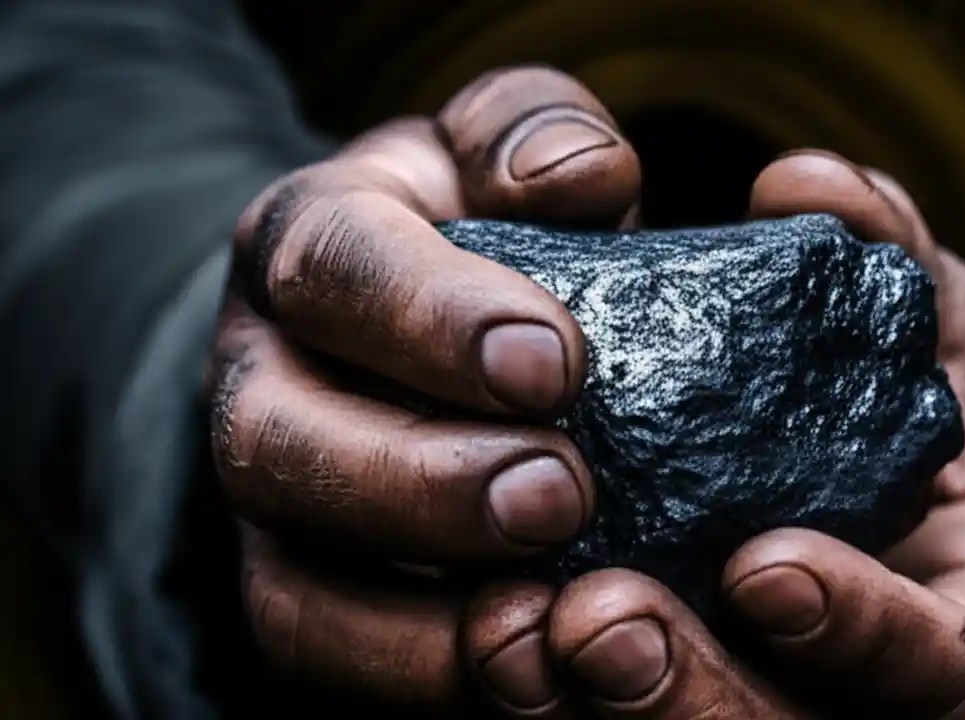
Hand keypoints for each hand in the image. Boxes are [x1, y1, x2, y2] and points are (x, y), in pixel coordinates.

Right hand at [208, 66, 640, 713]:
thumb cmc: (478, 233)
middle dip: (420, 480)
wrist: (416, 336)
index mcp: (307, 245)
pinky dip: (424, 683)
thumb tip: (580, 174)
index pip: (336, 267)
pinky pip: (335, 665)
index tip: (555, 363)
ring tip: (543, 618)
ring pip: (291, 587)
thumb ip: (531, 133)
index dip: (433, 319)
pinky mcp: (310, 594)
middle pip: (284, 445)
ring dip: (413, 621)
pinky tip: (527, 676)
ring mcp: (275, 504)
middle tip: (559, 494)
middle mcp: (262, 379)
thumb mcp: (496, 153)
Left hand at [489, 151, 964, 718]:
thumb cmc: (930, 403)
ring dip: (585, 712)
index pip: (938, 669)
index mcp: (964, 621)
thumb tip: (802, 183)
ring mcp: (770, 695)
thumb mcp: (938, 322)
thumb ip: (888, 253)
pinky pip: (607, 714)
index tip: (765, 563)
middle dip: (690, 698)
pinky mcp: (678, 685)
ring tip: (503, 632)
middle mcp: (863, 694)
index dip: (861, 631)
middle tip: (594, 625)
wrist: (903, 499)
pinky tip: (478, 628)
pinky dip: (543, 692)